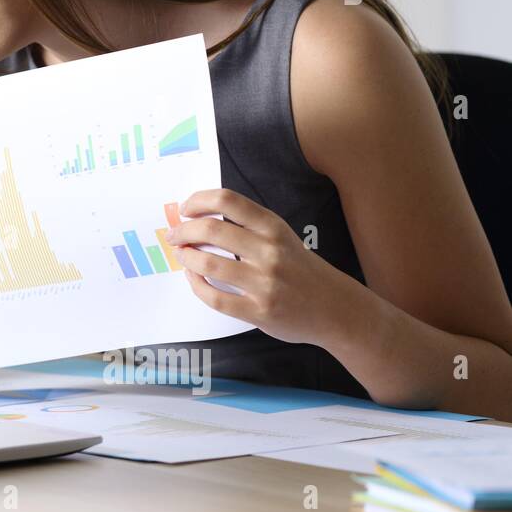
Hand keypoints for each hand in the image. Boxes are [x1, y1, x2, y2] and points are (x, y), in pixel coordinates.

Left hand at [164, 188, 357, 346]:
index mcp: (274, 228)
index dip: (199, 200)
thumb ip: (250, 228)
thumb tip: (201, 219)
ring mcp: (265, 283)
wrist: (337, 309)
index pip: (228, 201)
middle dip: (183, 230)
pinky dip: (197, 285)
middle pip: (211, 229)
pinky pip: (215, 297)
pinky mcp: (259, 311)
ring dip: (187, 257)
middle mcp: (270, 251)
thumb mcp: (283, 238)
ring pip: (209, 264)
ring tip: (182, 254)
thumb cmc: (303, 270)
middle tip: (174, 235)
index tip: (186, 208)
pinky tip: (194, 278)